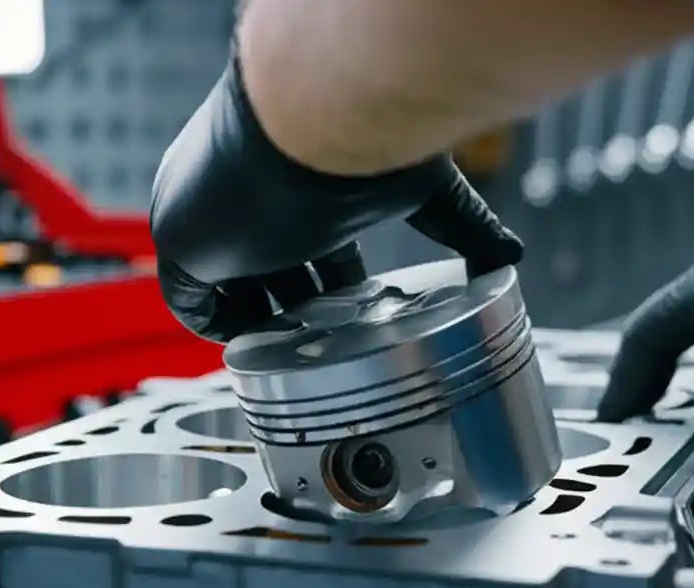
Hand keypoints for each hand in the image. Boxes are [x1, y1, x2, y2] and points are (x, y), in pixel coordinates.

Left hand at [149, 47, 522, 342]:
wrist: (308, 119)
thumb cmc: (363, 137)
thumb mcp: (425, 188)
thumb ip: (466, 225)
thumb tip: (512, 256)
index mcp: (304, 184)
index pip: (312, 243)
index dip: (333, 284)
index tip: (356, 320)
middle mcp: (255, 200)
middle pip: (274, 271)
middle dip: (302, 311)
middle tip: (333, 347)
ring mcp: (215, 218)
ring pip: (233, 287)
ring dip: (262, 323)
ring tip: (294, 361)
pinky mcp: (180, 237)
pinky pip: (189, 299)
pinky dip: (217, 324)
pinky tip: (249, 345)